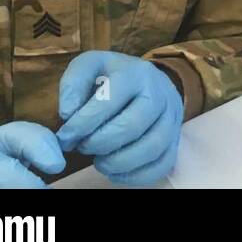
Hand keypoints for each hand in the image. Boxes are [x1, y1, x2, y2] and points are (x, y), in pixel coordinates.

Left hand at [56, 51, 183, 186]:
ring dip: (117, 162)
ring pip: (151, 148)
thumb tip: (68, 114)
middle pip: (132, 126)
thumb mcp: (91, 66)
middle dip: (99, 143)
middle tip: (82, 147)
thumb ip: (74, 83)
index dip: (82, 123)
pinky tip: (116, 171)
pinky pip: (162, 165)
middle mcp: (159, 94)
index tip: (66, 136)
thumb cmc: (113, 77)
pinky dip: (135, 175)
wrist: (149, 81)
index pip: (109, 100)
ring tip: (99, 160)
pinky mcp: (176, 140)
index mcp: (136, 74)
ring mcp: (171, 118)